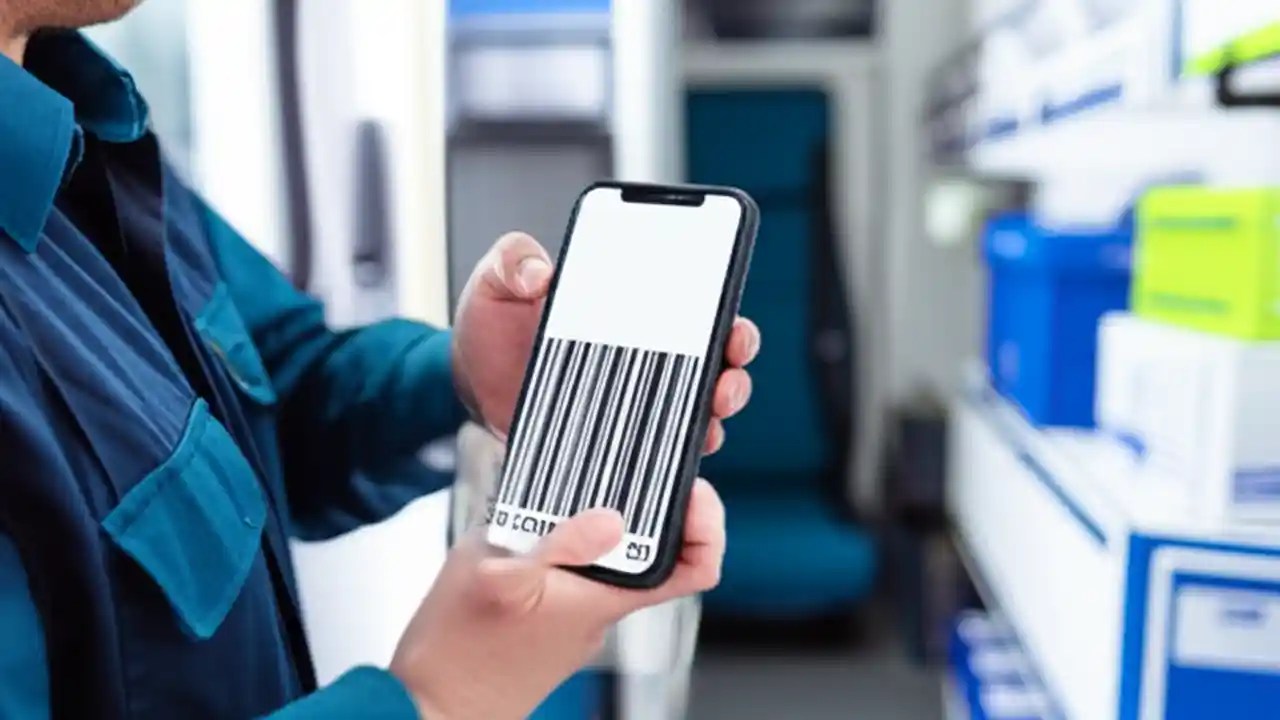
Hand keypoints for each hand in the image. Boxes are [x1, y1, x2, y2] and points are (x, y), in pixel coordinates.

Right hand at [390, 478, 725, 719]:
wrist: (427, 705)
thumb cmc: (458, 650)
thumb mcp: (499, 576)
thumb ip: (560, 543)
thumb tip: (613, 519)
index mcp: (607, 598)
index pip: (696, 567)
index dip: (708, 524)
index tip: (692, 488)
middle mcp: (602, 607)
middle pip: (654, 547)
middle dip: (641, 501)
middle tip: (622, 466)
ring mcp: (577, 612)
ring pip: (610, 553)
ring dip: (593, 515)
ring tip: (564, 487)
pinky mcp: (551, 612)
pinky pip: (575, 565)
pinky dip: (563, 536)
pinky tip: (529, 520)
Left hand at [452, 232, 760, 452]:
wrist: (468, 385)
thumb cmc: (492, 326)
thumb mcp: (496, 281)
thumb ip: (512, 260)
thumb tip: (536, 271)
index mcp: (628, 310)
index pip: (696, 307)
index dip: (726, 313)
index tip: (733, 323)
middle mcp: (643, 356)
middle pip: (711, 364)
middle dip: (733, 371)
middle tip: (726, 376)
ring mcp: (633, 402)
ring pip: (695, 412)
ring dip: (712, 417)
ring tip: (707, 418)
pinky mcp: (614, 441)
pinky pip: (655, 454)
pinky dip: (672, 461)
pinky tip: (673, 462)